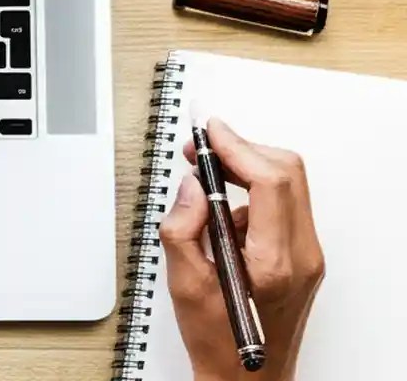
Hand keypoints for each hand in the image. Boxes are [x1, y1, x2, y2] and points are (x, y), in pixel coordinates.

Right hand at [159, 118, 323, 380]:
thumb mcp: (185, 284)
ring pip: (288, 185)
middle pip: (287, 173)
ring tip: (205, 181)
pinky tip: (222, 216)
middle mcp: (301, 255)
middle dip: (241, 150)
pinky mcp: (302, 255)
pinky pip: (283, 206)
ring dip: (247, 170)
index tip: (209, 133)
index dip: (237, 147)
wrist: (247, 377)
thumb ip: (183, 229)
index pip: (269, 182)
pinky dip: (251, 194)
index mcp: (275, 262)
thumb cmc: (218, 342)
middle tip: (201, 150)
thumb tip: (191, 187)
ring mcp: (307, 255)